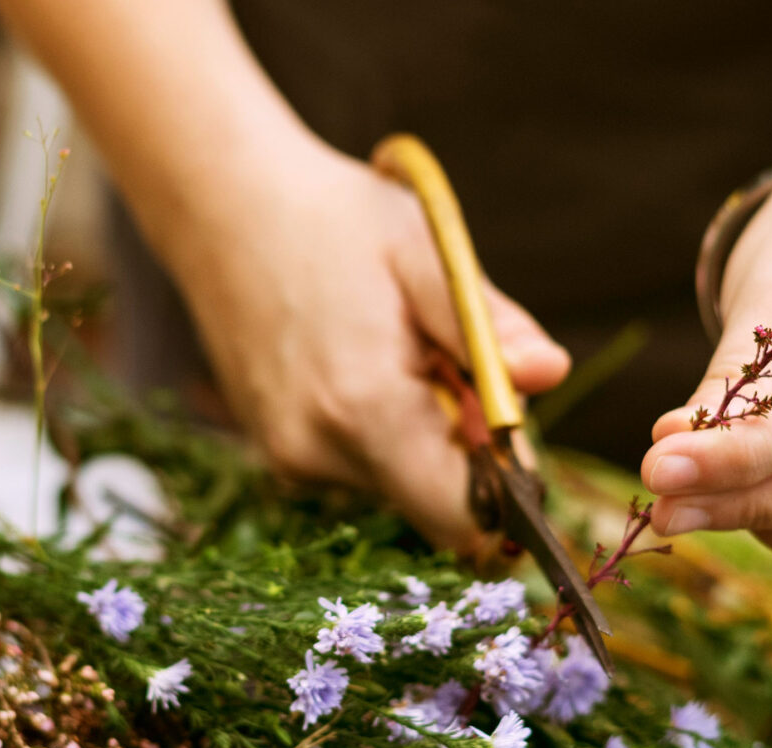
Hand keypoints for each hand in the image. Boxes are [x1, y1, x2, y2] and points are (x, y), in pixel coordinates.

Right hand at [158, 145, 569, 549]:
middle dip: (461, 445)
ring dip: (418, 430)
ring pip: (396, 480)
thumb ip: (490, 327)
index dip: (506, 489)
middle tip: (441, 357)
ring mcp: (289, 457)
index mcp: (366, 410)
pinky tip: (354, 357)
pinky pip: (356, 463)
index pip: (461, 520)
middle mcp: (319, 453)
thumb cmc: (334, 218)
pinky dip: (377, 425)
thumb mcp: (428, 253)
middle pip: (432, 500)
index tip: (507, 426)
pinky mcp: (275, 449)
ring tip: (390, 345)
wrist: (220, 202)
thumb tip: (551, 375)